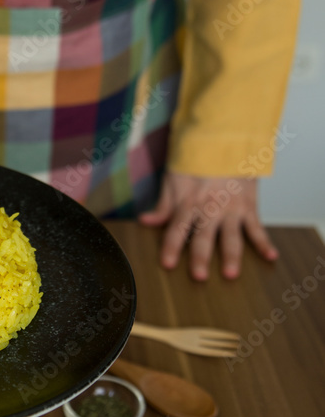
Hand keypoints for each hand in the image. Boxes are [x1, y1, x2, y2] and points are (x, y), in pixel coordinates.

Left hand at [138, 172, 278, 280]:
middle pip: (203, 237)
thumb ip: (163, 204)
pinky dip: (265, 242)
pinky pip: (257, 227)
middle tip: (199, 277)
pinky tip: (271, 257)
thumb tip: (146, 221)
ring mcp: (231, 209)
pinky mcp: (249, 206)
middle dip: (200, 257)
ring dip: (231, 256)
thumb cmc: (197, 160)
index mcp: (188, 203)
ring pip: (231, 236)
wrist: (225, 139)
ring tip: (230, 274)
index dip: (171, 248)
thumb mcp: (174, 179)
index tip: (167, 264)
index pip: (176, 230)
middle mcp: (209, 209)